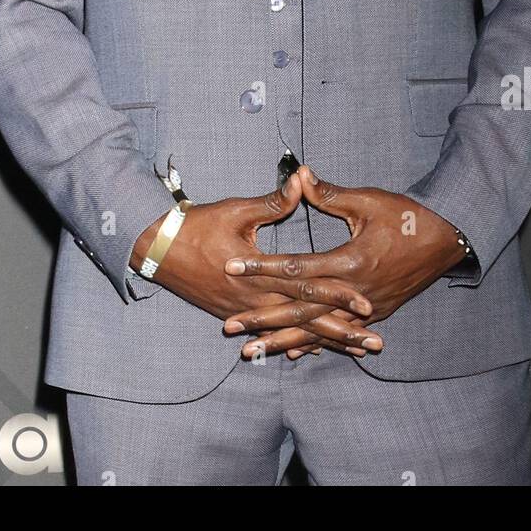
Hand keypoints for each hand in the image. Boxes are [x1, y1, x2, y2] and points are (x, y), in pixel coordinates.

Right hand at [129, 172, 377, 354]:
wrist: (156, 249)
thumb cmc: (197, 225)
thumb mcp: (237, 210)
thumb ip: (273, 201)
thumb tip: (302, 178)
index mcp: (259, 275)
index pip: (307, 289)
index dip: (338, 296)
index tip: (366, 304)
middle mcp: (254, 300)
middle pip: (306, 321)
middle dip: (342, 333)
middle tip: (374, 343)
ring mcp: (244, 312)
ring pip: (290, 332)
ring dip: (324, 342)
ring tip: (356, 351)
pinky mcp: (234, 313)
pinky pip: (269, 333)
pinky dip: (293, 342)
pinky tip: (312, 350)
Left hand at [222, 164, 466, 357]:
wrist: (447, 238)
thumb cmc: (406, 215)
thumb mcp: (366, 201)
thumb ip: (328, 194)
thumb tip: (299, 174)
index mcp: (349, 262)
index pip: (295, 268)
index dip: (262, 268)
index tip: (231, 267)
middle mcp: (355, 292)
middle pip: (300, 310)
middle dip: (263, 320)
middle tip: (231, 327)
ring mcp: (366, 308)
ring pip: (317, 330)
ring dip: (284, 340)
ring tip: (251, 351)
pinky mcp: (375, 313)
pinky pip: (339, 333)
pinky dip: (315, 342)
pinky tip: (293, 353)